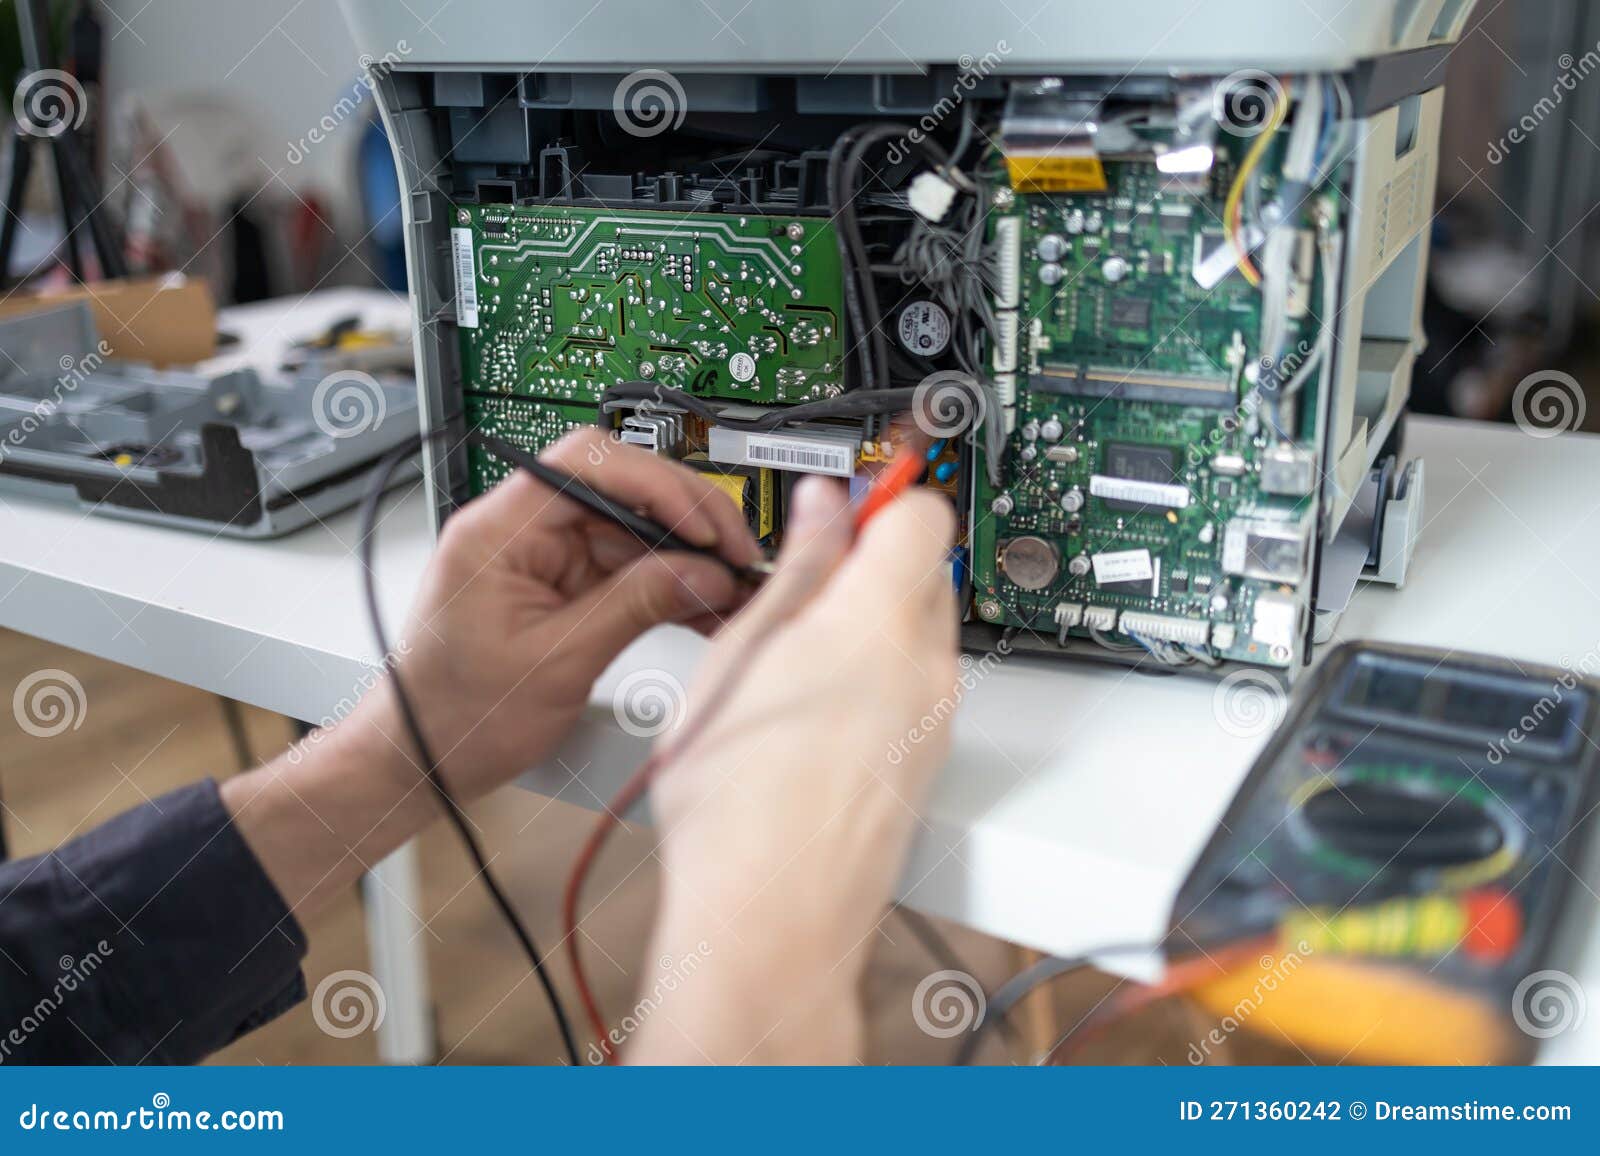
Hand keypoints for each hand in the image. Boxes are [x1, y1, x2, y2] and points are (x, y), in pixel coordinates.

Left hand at [366, 427, 764, 798]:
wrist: (423, 759)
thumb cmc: (458, 717)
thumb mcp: (557, 663)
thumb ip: (634, 607)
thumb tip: (702, 572)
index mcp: (497, 531)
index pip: (586, 464)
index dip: (656, 484)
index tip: (703, 526)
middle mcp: (520, 530)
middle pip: (620, 488)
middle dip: (687, 519)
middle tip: (737, 557)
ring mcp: (543, 556)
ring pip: (634, 530)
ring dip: (688, 558)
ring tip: (734, 592)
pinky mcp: (562, 584)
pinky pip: (627, 567)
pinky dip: (669, 586)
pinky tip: (707, 608)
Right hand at [630, 476, 959, 1062]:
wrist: (770, 921)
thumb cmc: (736, 809)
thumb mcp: (738, 658)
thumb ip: (794, 568)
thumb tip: (821, 508)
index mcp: (878, 623)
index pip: (922, 510)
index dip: (881, 493)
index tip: (844, 496)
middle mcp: (927, 668)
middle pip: (925, 566)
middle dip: (867, 560)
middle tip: (796, 584)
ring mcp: (935, 719)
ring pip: (920, 627)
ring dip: (869, 619)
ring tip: (789, 661)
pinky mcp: (929, 759)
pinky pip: (915, 684)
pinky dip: (875, 675)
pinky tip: (809, 712)